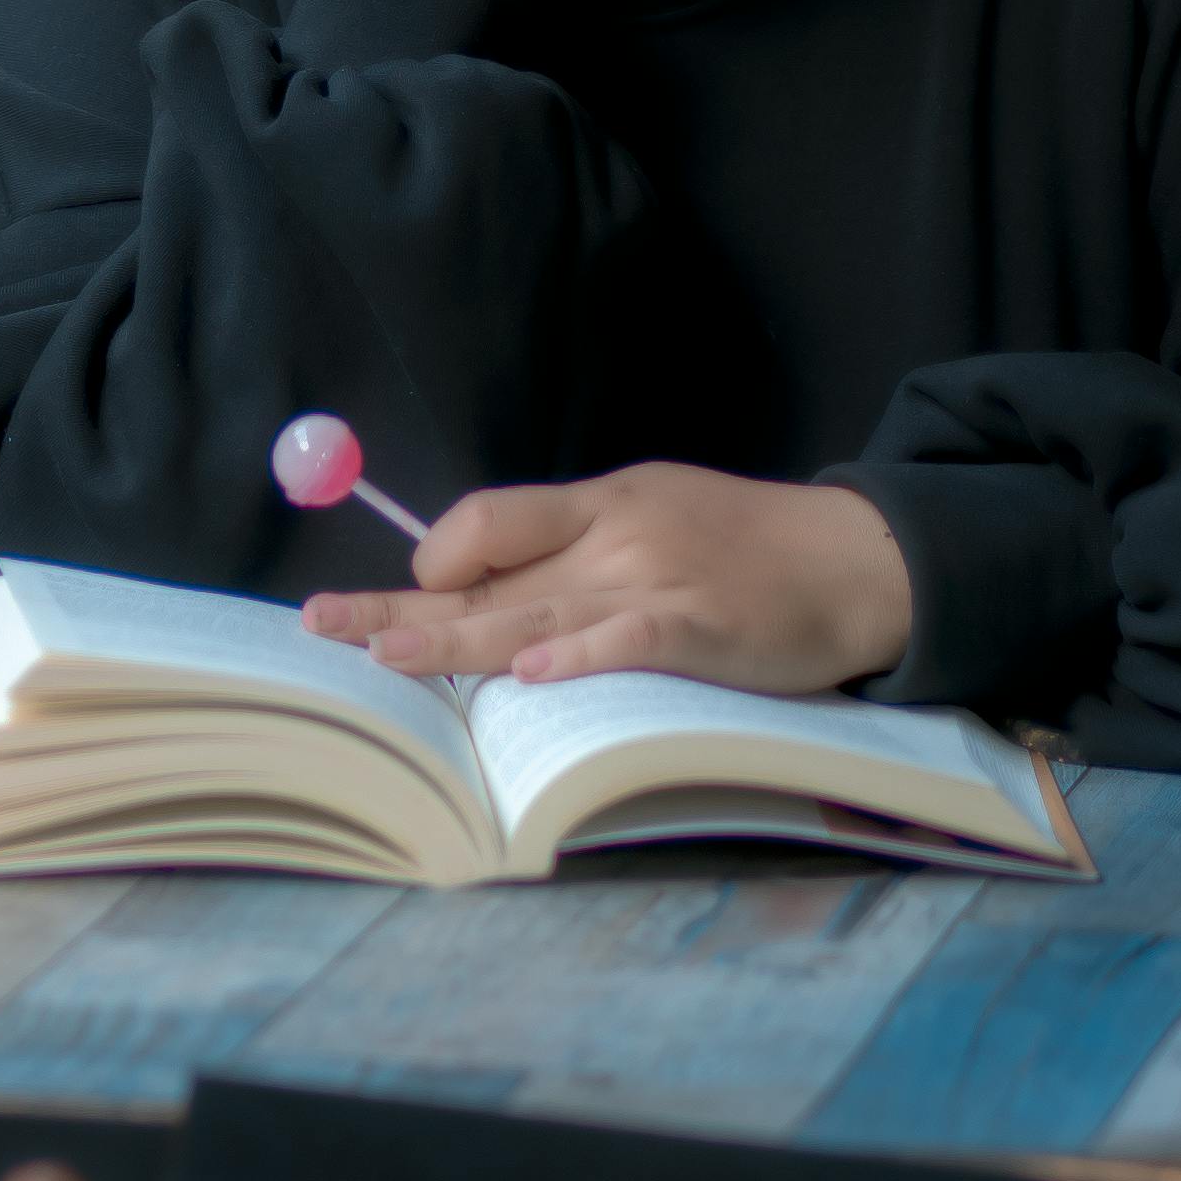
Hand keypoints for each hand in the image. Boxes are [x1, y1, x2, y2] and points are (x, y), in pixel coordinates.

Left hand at [301, 462, 917, 692]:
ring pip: (535, 610)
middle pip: (486, 572)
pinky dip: (579, 655)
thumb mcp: (652, 518)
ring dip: (454, 637)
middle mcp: (613, 535)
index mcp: (598, 505)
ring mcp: (656, 579)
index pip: (487, 520)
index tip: (409, 596)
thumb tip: (485, 587)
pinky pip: (628, 638)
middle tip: (323, 624)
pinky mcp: (704, 626)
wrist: (857, 561)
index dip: (436, 560)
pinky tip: (531, 674)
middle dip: (398, 603)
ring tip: (387, 656)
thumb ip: (577, 550)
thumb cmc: (746, 547)